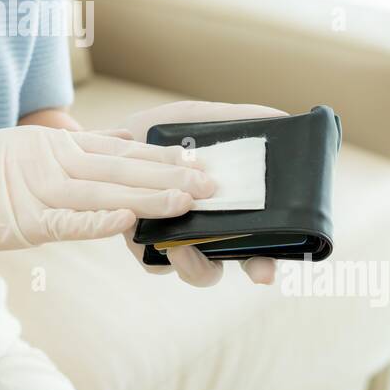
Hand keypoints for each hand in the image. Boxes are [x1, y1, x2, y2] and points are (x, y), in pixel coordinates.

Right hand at [0, 125, 215, 251]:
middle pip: (122, 164)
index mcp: (53, 143)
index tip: (199, 157)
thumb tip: (107, 153)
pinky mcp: (18, 218)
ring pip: (103, 191)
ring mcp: (34, 186)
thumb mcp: (22, 152)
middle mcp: (50, 158)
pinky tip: (129, 223)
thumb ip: (65, 156)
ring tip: (187, 201)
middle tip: (213, 179)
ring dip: (148, 196)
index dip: (163, 154)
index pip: (120, 147)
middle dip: (171, 173)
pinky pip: (66, 220)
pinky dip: (99, 221)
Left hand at [106, 100, 286, 287]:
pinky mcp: (142, 242)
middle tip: (240, 263)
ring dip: (192, 263)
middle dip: (236, 268)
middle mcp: (207, 232)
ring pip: (194, 271)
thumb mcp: (197, 118)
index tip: (266, 272)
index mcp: (229, 209)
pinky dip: (154, 247)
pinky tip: (144, 220)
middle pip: (230, 265)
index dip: (266, 263)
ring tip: (181, 245)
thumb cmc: (162, 133)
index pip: (259, 245)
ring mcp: (175, 240)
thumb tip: (281, 116)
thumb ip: (237, 119)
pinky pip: (151, 260)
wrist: (108, 137)